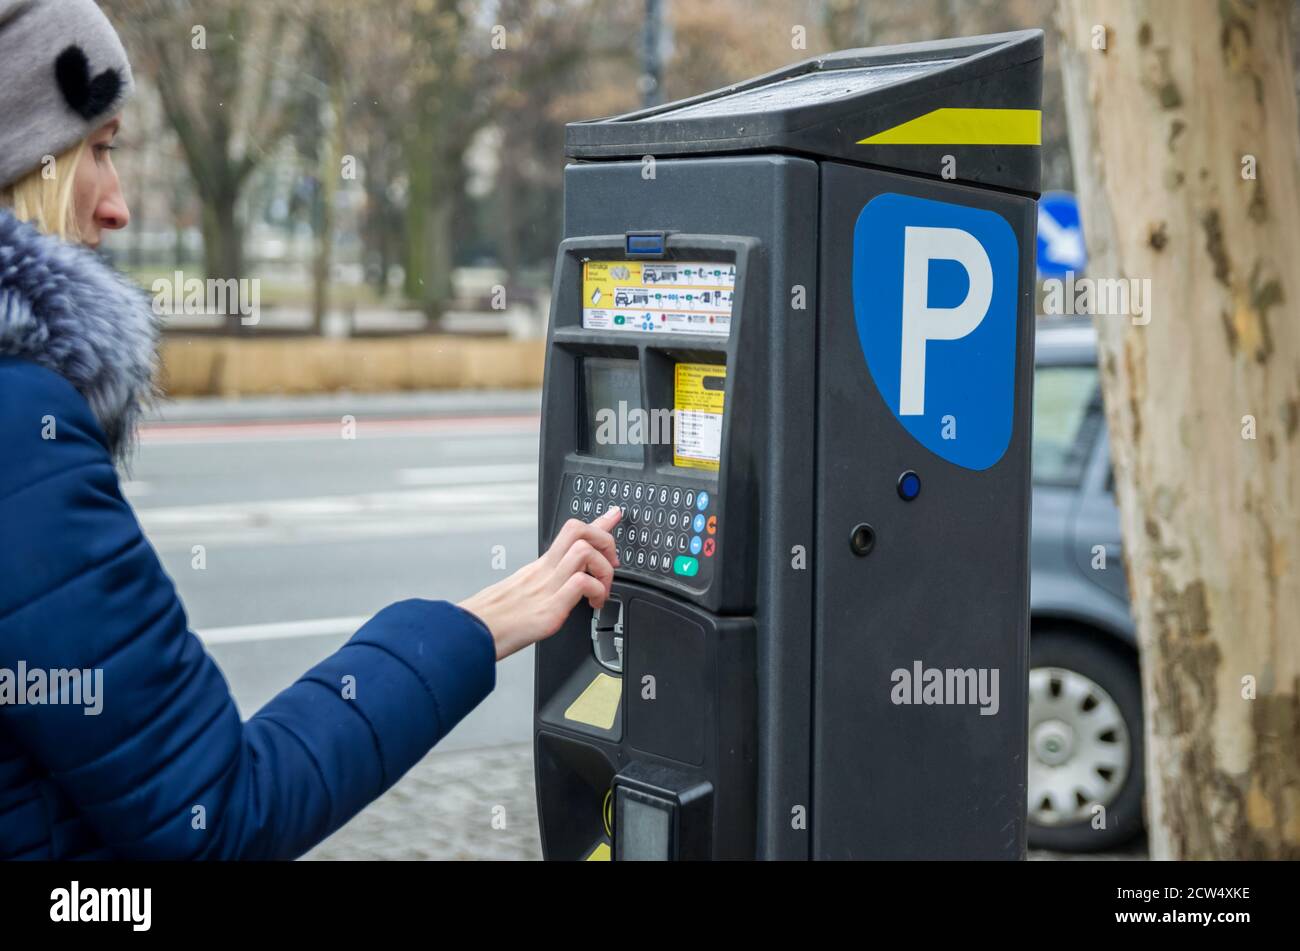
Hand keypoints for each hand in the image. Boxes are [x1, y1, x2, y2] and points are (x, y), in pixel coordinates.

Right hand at [457, 505, 622, 660]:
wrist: (473, 635)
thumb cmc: (493, 620)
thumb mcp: (519, 594)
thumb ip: (541, 586)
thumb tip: (560, 588)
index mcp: (538, 568)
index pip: (570, 534)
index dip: (597, 522)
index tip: (613, 514)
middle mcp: (543, 572)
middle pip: (579, 530)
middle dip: (605, 540)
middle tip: (611, 563)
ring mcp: (547, 588)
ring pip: (583, 551)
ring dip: (603, 569)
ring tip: (601, 591)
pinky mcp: (550, 608)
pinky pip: (581, 583)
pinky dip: (596, 591)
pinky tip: (593, 605)